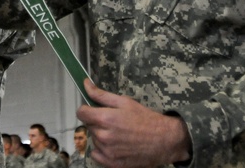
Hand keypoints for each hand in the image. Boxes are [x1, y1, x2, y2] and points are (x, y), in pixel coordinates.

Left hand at [77, 79, 191, 167]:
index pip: (81, 113)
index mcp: (105, 119)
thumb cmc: (146, 119)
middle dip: (97, 122)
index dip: (86, 109)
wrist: (163, 140)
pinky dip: (103, 150)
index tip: (92, 109)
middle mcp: (104, 137)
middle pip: (88, 125)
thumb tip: (86, 84)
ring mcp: (107, 152)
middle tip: (113, 121)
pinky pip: (96, 154)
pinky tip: (116, 145)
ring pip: (94, 139)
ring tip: (119, 133)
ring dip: (101, 135)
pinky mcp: (112, 163)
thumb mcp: (124, 102)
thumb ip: (101, 94)